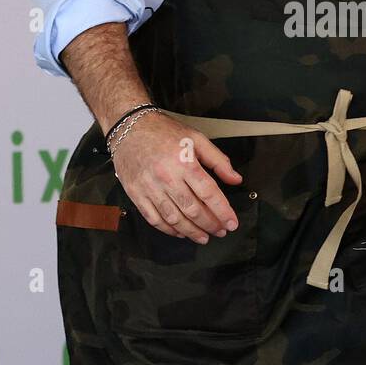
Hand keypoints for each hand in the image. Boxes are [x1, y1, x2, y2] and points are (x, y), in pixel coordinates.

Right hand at [110, 112, 242, 243]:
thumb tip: (236, 179)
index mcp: (185, 163)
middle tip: (220, 231)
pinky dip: (168, 230)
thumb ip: (218, 160)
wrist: (129, 127)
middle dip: (210, 224)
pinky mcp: (136, 194)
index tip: (232, 223)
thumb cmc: (164, 132)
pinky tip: (180, 233)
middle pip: (193, 209)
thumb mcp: (196, 138)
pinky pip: (154, 218)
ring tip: (204, 237)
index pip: (209, 193)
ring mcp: (150, 188)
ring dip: (191, 232)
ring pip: (174, 218)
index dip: (222, 211)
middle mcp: (167, 177)